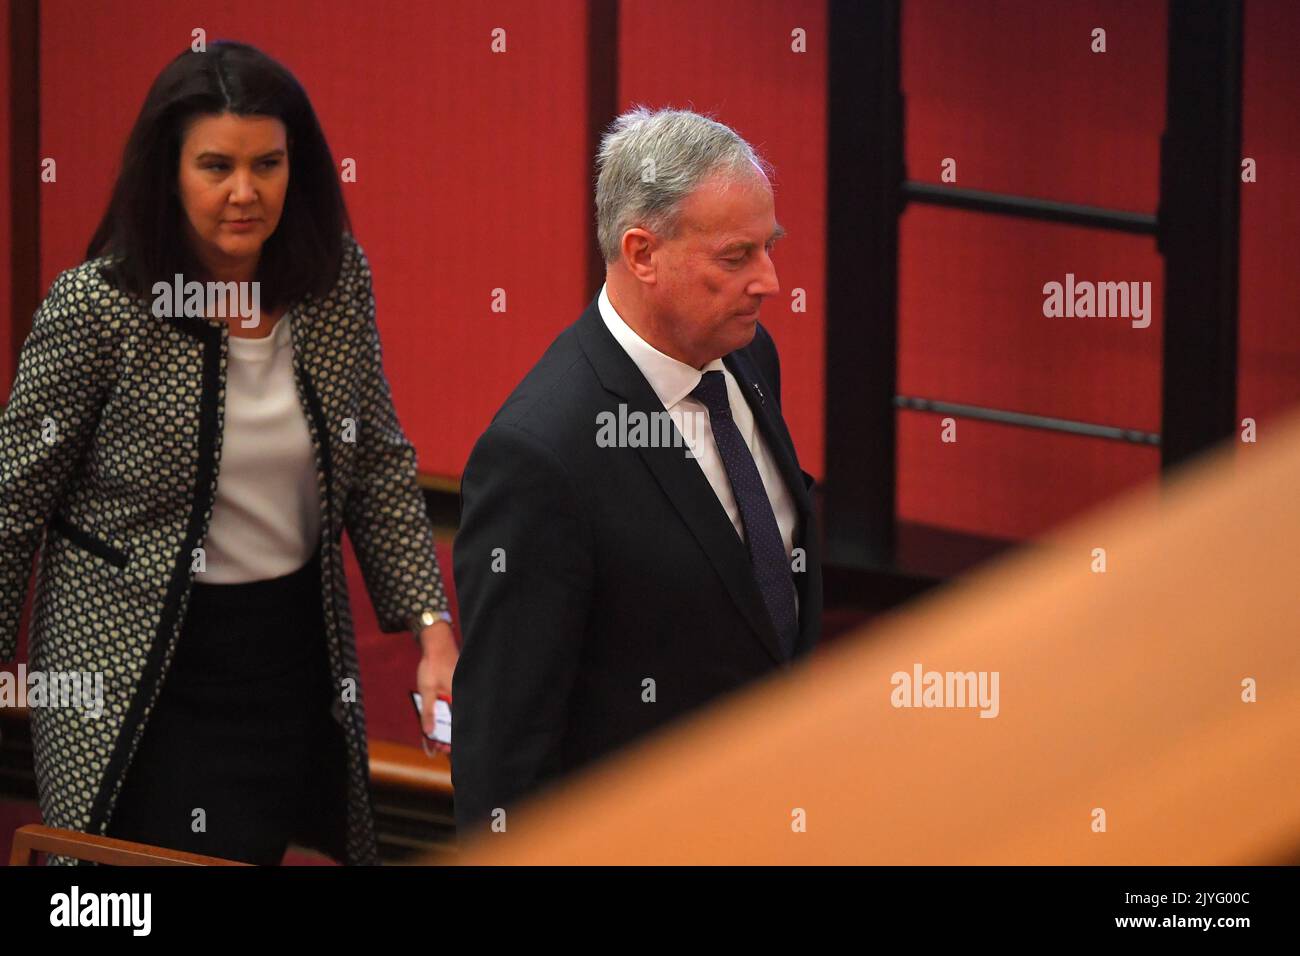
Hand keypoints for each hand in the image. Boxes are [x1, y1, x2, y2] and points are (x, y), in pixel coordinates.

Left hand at [416, 620, 457, 750]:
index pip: (460, 724)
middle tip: (437, 747)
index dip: (453, 739)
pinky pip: (452, 707)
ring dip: (446, 727)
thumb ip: (428, 712)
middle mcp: (463, 697)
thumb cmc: (433, 664)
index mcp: (460, 698)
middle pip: (459, 722)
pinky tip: (436, 723)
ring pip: (455, 716)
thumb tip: (428, 732)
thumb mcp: (427, 689)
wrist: (437, 643)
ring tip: (434, 739)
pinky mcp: (455, 690)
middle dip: (448, 737)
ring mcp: (460, 693)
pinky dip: (445, 716)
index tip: (444, 748)